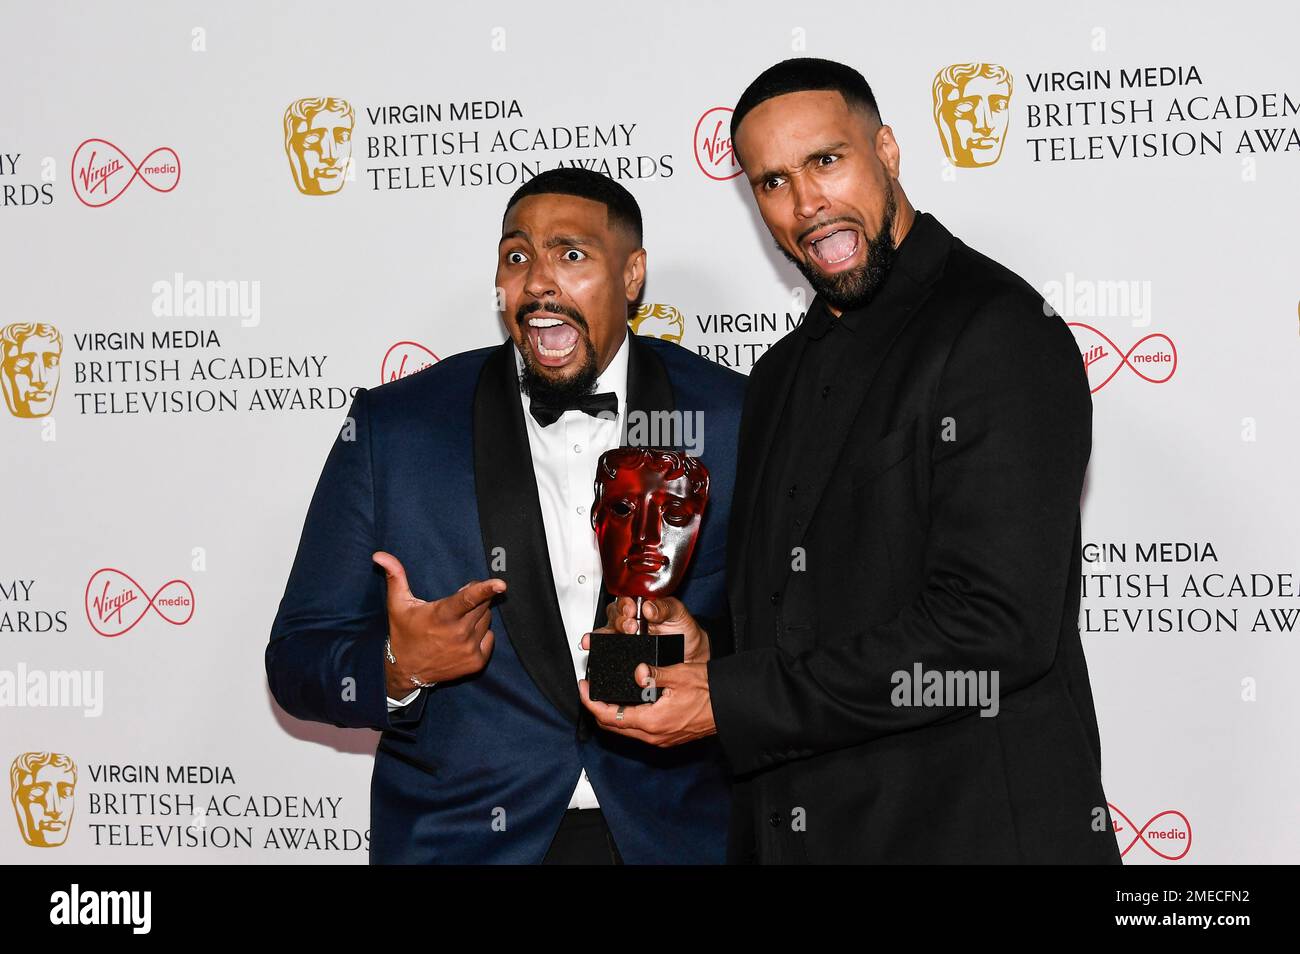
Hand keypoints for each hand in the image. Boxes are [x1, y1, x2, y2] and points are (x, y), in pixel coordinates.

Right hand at [372, 550, 504, 696]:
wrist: (406, 671)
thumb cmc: (404, 633)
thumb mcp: (398, 604)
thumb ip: (395, 576)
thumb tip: (379, 555)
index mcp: (442, 616)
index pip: (468, 599)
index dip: (486, 589)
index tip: (501, 584)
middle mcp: (458, 633)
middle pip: (482, 605)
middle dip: (475, 599)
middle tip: (457, 605)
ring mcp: (469, 649)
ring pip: (487, 620)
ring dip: (477, 617)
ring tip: (456, 623)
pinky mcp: (476, 662)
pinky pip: (489, 638)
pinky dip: (480, 635)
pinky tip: (462, 638)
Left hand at [579, 662, 715, 746]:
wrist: (730, 707)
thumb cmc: (709, 692)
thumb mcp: (679, 675)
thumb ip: (653, 673)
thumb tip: (636, 671)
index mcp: (652, 722)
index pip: (610, 716)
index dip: (591, 703)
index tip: (583, 689)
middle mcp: (653, 735)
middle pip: (613, 726)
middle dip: (597, 708)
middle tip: (590, 689)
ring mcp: (660, 739)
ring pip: (625, 729)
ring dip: (612, 713)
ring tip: (606, 693)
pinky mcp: (667, 737)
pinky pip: (639, 730)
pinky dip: (627, 717)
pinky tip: (628, 701)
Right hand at [595, 596, 710, 662]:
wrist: (692, 657)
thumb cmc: (684, 631)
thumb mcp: (679, 613)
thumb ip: (666, 607)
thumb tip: (649, 606)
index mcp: (641, 608)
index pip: (626, 602)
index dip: (625, 604)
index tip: (632, 609)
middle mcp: (631, 622)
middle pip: (613, 616)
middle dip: (618, 620)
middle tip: (630, 626)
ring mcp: (626, 640)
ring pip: (606, 634)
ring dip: (603, 635)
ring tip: (606, 638)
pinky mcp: (626, 656)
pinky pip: (609, 652)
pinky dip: (600, 650)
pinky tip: (596, 650)